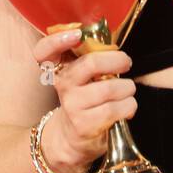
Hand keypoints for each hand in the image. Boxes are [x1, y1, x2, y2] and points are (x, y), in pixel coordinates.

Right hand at [32, 27, 135, 172]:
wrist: (74, 137)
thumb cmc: (86, 99)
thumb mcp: (82, 77)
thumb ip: (91, 57)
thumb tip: (113, 42)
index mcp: (59, 69)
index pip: (43, 52)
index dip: (57, 40)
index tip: (77, 35)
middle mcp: (63, 85)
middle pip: (91, 63)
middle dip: (117, 60)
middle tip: (125, 63)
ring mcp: (73, 105)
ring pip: (110, 87)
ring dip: (127, 87)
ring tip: (127, 90)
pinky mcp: (85, 124)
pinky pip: (116, 108)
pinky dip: (129, 105)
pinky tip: (126, 106)